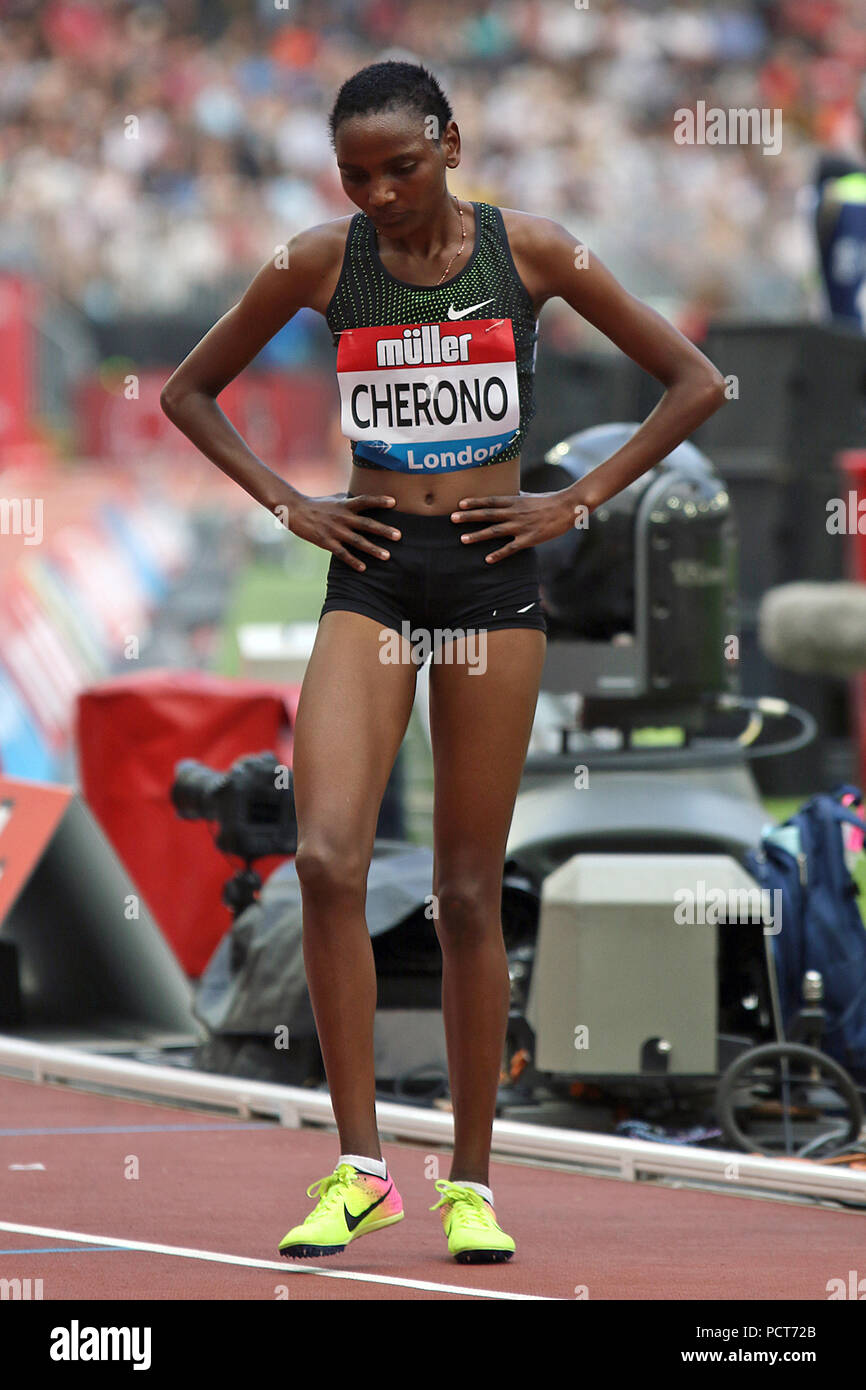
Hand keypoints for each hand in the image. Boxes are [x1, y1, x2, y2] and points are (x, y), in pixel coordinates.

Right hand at [281, 492, 401, 571]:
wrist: (294, 510)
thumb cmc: (317, 504)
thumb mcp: (334, 499)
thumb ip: (350, 500)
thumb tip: (363, 498)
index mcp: (345, 505)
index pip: (365, 500)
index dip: (379, 501)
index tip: (394, 502)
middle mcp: (342, 517)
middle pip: (366, 524)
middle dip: (383, 530)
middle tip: (399, 536)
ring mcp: (334, 530)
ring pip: (357, 541)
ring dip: (373, 549)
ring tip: (387, 556)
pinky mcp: (326, 542)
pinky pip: (342, 553)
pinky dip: (353, 561)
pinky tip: (363, 568)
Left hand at [450, 490, 587, 562]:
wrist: (567, 508)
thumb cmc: (549, 501)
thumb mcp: (530, 496)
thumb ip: (517, 496)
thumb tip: (508, 492)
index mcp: (515, 501)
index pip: (491, 500)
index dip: (475, 502)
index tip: (459, 503)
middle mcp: (515, 513)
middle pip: (488, 514)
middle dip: (469, 517)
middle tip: (452, 518)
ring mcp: (521, 526)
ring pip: (495, 531)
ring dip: (478, 536)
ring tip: (463, 539)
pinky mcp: (529, 539)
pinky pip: (511, 548)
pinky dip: (499, 554)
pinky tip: (487, 559)